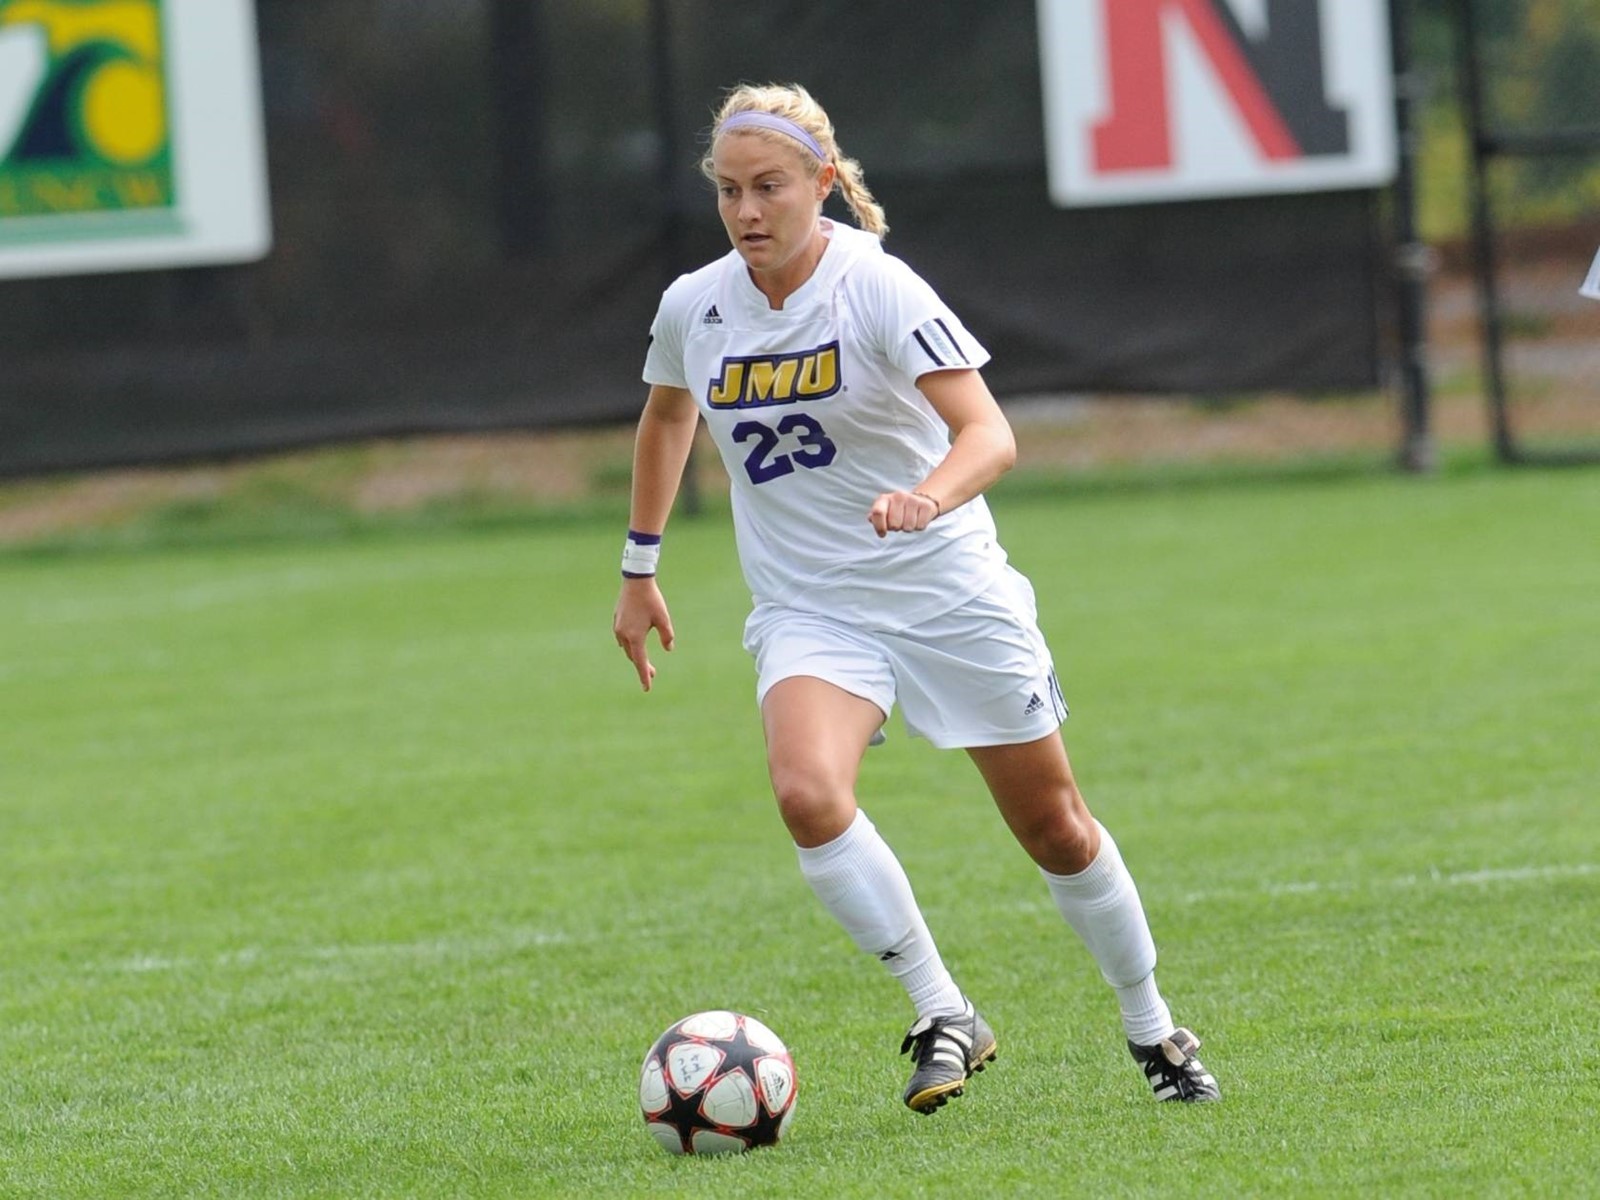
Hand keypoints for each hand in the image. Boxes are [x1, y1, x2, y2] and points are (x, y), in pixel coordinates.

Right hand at [613, 577, 674, 691]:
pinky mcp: (617, 621)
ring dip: (636, 655)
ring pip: (627, 648)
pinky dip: (631, 644)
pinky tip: (636, 644)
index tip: (647, 688)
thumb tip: (669, 649)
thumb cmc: (652, 599)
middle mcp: (624, 635)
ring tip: (645, 661)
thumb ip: (666, 635)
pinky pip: (623, 638)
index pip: (640, 662)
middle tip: (653, 674)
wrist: (636, 581)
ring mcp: (618, 628)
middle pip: (634, 656)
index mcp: (635, 637)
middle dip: (643, 666)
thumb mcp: (663, 618)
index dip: (644, 675)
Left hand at [867, 490, 939, 537]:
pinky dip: (918, 526)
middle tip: (899, 523)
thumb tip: (870, 518)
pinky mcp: (926, 506)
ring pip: (908, 527)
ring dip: (908, 528)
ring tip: (908, 521)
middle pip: (894, 524)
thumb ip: (875, 516)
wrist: (921, 500)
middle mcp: (899, 496)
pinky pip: (920, 526)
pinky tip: (917, 519)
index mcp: (885, 499)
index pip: (878, 512)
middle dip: (896, 528)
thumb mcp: (885, 511)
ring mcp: (913, 500)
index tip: (882, 534)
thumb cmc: (898, 510)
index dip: (879, 527)